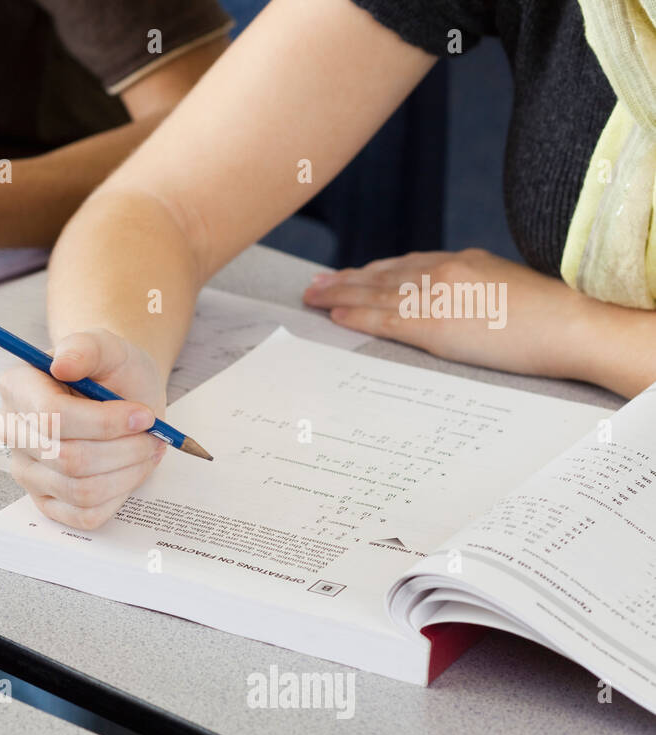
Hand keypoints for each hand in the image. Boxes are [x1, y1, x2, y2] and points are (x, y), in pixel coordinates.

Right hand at [0, 329, 166, 530]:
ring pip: (81, 491)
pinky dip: (119, 496)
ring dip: (127, 473)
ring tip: (146, 450)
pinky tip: (128, 471)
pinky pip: (85, 516)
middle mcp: (13, 433)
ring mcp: (26, 472)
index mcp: (17, 388)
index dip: (105, 423)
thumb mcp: (107, 346)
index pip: (52, 417)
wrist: (118, 394)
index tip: (144, 415)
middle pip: (69, 459)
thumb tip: (63, 363)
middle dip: (124, 450)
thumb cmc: (109, 370)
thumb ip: (86, 347)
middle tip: (154, 435)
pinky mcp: (46, 501)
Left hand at [302, 249, 600, 382]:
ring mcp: (437, 295)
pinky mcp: (433, 323)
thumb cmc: (552, 317)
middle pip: (383, 274)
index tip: (351, 273)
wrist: (572, 324)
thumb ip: (477, 290)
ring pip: (375, 292)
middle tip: (316, 281)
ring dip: (339, 294)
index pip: (407, 265)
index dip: (374, 270)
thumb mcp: (508, 290)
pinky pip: (383, 318)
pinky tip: (333, 315)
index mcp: (465, 261)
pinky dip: (354, 314)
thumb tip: (461, 304)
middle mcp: (446, 271)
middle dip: (346, 278)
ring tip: (311, 296)